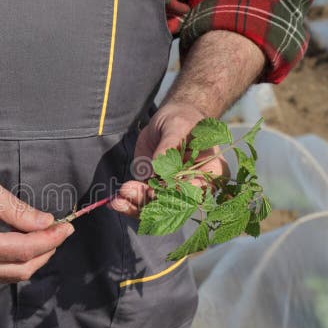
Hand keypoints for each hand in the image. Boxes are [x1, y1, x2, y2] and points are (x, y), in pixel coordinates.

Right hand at [0, 162, 73, 282]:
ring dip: (33, 259)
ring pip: (10, 276)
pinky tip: (26, 245)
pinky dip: (16, 262)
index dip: (50, 240)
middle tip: (61, 231)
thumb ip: (18, 211)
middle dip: (46, 252)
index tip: (67, 226)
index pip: (23, 250)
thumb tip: (46, 223)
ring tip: (48, 238)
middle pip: (20, 269)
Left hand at [109, 101, 228, 218]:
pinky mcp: (155, 190)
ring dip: (136, 206)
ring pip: (157, 208)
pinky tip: (117, 202)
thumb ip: (170, 146)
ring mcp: (173, 191)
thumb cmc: (182, 120)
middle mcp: (194, 187)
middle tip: (129, 191)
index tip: (156, 191)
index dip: (176, 194)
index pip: (197, 190)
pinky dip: (130, 204)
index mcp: (211, 172)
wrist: (170, 121)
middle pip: (175, 204)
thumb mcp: (178, 126)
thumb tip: (159, 166)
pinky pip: (143, 202)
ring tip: (118, 200)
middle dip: (150, 201)